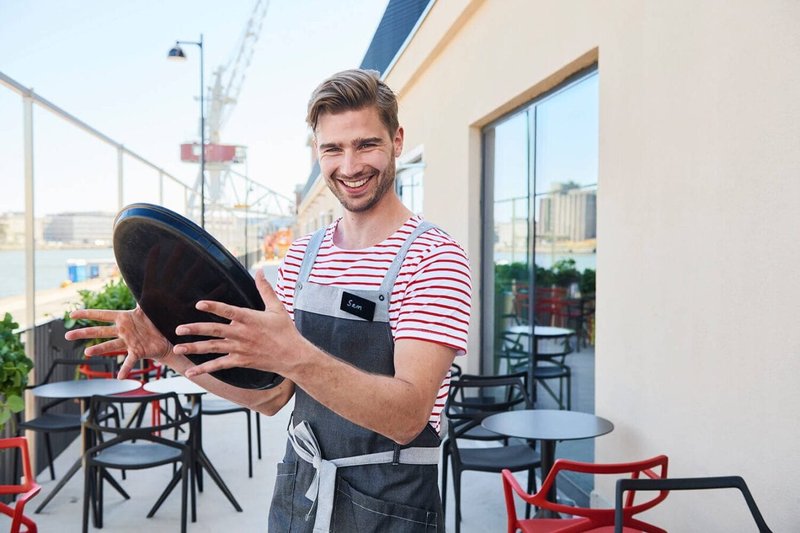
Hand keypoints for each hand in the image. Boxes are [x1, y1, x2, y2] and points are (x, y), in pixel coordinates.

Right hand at [65, 306, 171, 378]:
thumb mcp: (147, 308)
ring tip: (87, 353)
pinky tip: (119, 376)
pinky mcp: (137, 351)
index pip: (102, 315)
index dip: (87, 314)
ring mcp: (128, 342)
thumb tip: (139, 280)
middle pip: (100, 331)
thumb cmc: (154, 321)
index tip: (72, 314)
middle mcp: (122, 331)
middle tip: (67, 335)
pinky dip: (125, 369)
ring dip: (99, 349)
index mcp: (123, 318)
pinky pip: (130, 361)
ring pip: (110, 346)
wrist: (166, 336)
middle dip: (84, 332)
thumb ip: (140, 297)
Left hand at [175, 269, 301, 377]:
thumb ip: (265, 289)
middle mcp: (242, 334)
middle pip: (215, 331)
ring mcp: (240, 349)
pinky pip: (219, 365)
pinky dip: (205, 369)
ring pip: (213, 348)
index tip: (199, 304)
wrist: (292, 356)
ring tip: (178, 348)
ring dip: (194, 348)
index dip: (214, 307)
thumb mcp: (277, 307)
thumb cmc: (285, 331)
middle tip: (178, 329)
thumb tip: (260, 271)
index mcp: (250, 319)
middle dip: (195, 329)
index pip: (229, 311)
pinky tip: (191, 371)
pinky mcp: (240, 361)